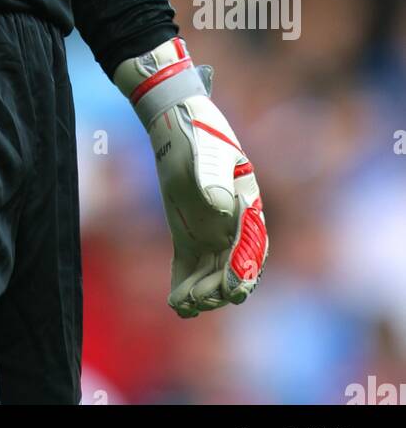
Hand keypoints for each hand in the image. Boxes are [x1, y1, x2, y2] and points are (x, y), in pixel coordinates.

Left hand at [115, 36, 267, 317]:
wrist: (179, 125)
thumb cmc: (201, 134)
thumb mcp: (208, 153)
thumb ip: (215, 178)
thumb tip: (220, 207)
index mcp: (248, 207)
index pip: (252, 246)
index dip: (245, 269)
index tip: (235, 288)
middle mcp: (234, 227)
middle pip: (234, 268)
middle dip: (222, 287)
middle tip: (204, 297)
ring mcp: (211, 234)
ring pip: (212, 273)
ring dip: (203, 292)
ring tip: (186, 302)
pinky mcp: (188, 237)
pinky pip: (189, 268)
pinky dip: (184, 286)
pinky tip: (175, 303)